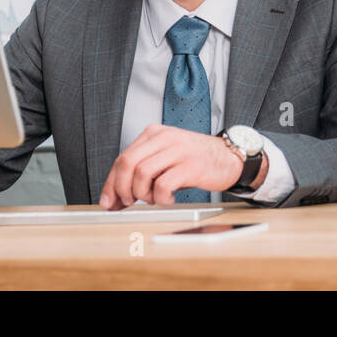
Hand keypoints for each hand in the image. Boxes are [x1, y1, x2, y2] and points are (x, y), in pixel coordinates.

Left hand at [98, 125, 242, 209]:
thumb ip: (142, 171)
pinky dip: (161, 198)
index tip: (108, 202)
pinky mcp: (191, 166)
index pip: (122, 158)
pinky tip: (170, 198)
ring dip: (143, 194)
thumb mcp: (165, 158)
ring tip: (155, 198)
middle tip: (129, 203)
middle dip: (122, 189)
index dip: (111, 183)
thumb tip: (115, 197)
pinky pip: (164, 185)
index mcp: (154, 134)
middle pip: (128, 163)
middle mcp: (165, 138)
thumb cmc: (194, 160)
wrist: (228, 158)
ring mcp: (178, 150)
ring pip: (142, 174)